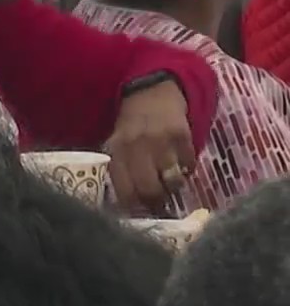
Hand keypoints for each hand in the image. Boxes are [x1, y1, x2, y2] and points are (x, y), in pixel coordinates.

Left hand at [104, 80, 197, 212]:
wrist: (153, 91)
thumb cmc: (131, 124)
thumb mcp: (117, 143)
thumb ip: (121, 168)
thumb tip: (128, 205)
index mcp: (117, 150)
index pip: (123, 188)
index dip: (131, 207)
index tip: (137, 214)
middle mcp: (137, 146)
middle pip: (148, 188)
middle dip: (155, 202)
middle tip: (159, 205)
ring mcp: (161, 141)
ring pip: (171, 180)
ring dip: (172, 188)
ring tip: (170, 185)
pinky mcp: (182, 136)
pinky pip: (188, 165)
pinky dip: (187, 170)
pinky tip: (180, 166)